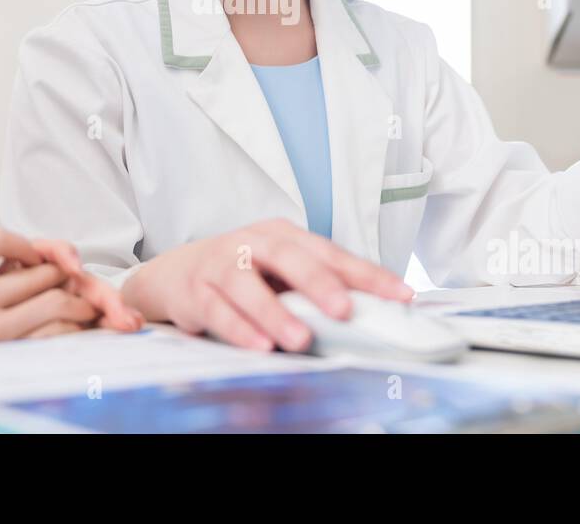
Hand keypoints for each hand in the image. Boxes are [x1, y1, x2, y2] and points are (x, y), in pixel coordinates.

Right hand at [0, 226, 142, 352]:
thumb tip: (21, 265)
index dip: (25, 243)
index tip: (35, 257)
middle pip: (38, 270)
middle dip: (65, 274)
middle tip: (77, 284)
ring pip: (55, 298)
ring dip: (81, 303)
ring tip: (86, 309)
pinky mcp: (4, 361)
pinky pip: (54, 335)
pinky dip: (75, 331)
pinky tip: (78, 334)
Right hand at [121, 218, 413, 352]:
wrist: (178, 272)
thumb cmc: (244, 272)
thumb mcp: (281, 271)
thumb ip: (318, 285)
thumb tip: (373, 311)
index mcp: (284, 235)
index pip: (331, 253)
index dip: (367, 274)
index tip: (401, 296)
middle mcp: (254, 243)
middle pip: (290, 258)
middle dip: (319, 284)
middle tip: (344, 310)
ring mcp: (222, 264)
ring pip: (248, 286)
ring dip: (275, 313)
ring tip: (300, 339)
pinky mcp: (196, 291)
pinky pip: (218, 310)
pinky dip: (239, 329)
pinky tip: (260, 346)